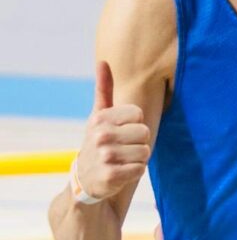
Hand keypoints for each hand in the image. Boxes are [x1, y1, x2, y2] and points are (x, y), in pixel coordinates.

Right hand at [74, 61, 150, 201]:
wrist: (85, 180)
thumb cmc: (99, 142)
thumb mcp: (98, 115)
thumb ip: (104, 89)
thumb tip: (103, 61)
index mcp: (100, 118)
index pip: (139, 114)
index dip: (135, 124)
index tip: (121, 131)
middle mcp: (100, 136)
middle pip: (145, 133)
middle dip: (138, 142)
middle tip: (122, 148)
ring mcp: (104, 156)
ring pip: (145, 151)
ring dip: (138, 158)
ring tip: (121, 160)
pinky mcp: (110, 176)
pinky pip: (140, 169)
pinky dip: (135, 172)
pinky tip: (120, 172)